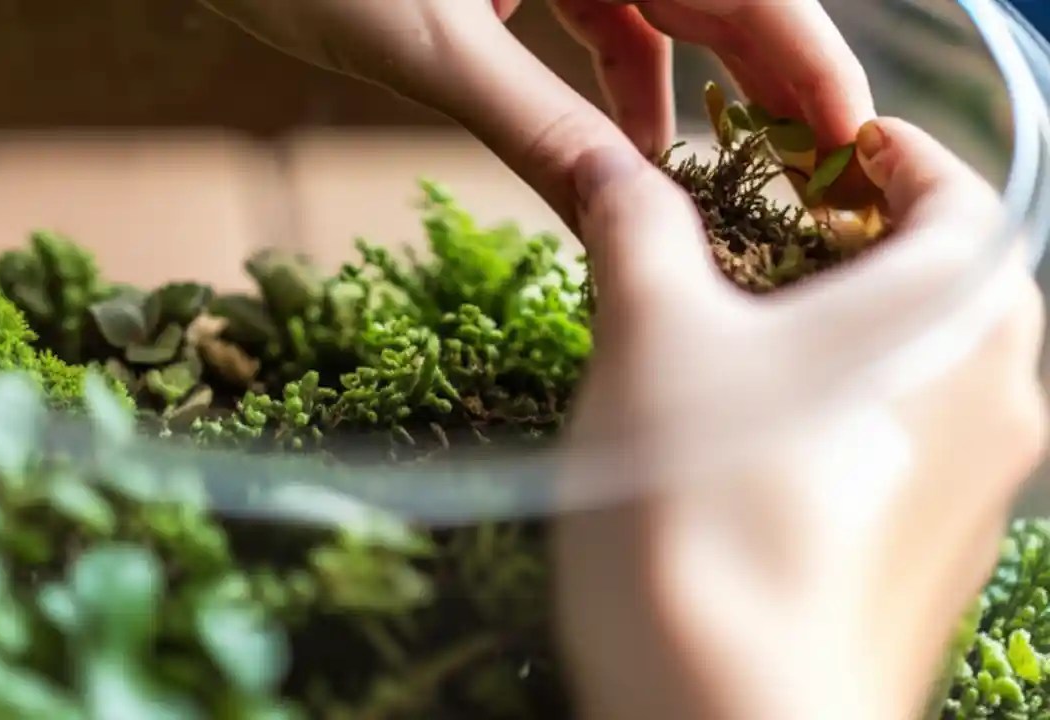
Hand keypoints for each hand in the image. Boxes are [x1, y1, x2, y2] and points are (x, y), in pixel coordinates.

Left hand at [197, 0, 875, 224]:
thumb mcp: (429, 47)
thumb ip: (534, 125)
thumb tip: (622, 212)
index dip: (806, 52)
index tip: (849, 135)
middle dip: (765, 81)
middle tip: (808, 178)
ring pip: (663, 7)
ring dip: (695, 88)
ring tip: (727, 180)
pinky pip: (604, 13)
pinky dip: (623, 78)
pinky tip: (641, 146)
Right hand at [552, 118, 1046, 719]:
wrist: (728, 712)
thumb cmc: (707, 503)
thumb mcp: (653, 331)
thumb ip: (640, 229)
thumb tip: (614, 175)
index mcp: (957, 311)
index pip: (953, 191)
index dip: (883, 156)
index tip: (817, 149)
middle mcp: (997, 397)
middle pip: (942, 284)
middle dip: (851, 248)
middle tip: (758, 239)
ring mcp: (975, 491)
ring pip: (921, 373)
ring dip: (840, 334)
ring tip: (734, 337)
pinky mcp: (931, 561)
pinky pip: (901, 451)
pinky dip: (840, 415)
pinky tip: (748, 440)